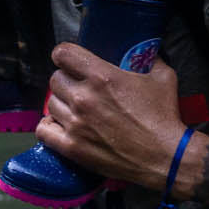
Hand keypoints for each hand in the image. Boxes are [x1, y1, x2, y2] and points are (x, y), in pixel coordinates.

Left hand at [35, 42, 185, 188]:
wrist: (164, 157)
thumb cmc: (164, 116)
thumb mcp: (163, 78)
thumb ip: (150, 59)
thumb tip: (145, 51)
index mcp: (102, 76)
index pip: (63, 53)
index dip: (64, 55)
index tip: (70, 61)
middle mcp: (83, 98)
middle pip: (55, 79)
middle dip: (66, 81)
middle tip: (78, 88)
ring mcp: (75, 124)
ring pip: (50, 104)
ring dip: (61, 104)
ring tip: (74, 109)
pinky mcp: (72, 147)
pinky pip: (44, 130)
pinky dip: (49, 126)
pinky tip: (60, 125)